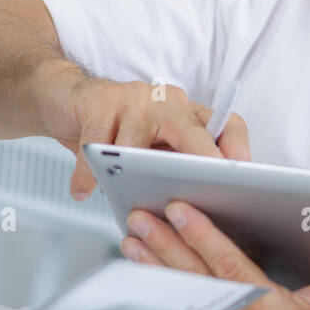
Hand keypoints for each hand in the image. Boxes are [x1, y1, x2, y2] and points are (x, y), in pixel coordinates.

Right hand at [29, 63, 250, 200]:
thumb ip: (169, 166)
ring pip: (138, 147)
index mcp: (186, 112)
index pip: (225, 124)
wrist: (64, 98)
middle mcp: (166, 101)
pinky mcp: (99, 102)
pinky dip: (89, 174)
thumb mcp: (149, 146)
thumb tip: (192, 211)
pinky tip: (82, 191)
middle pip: (192, 133)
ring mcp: (134, 99)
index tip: (245, 175)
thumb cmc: (115, 129)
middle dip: (201, 163)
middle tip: (204, 192)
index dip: (237, 148)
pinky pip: (98, 146)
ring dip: (126, 178)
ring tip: (118, 198)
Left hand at [120, 200, 309, 309]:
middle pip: (200, 282)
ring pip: (190, 297)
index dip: (204, 238)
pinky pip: (194, 307)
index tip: (181, 211)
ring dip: (160, 268)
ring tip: (134, 242)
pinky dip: (170, 285)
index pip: (233, 270)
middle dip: (168, 248)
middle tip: (143, 220)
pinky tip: (152, 269)